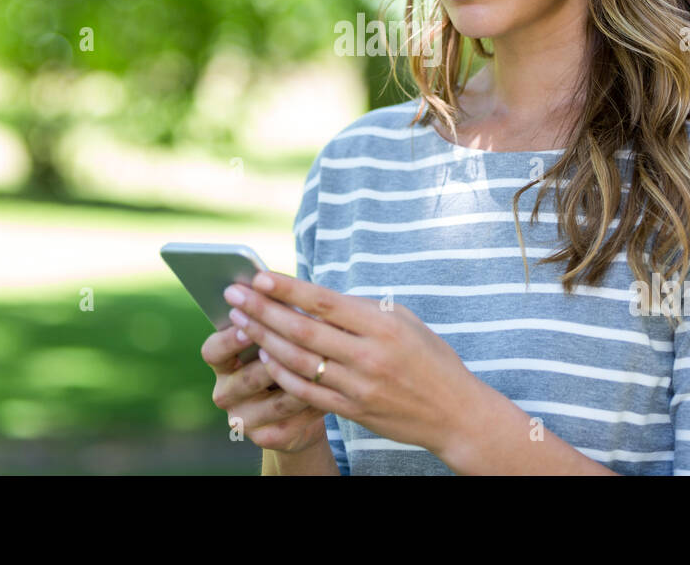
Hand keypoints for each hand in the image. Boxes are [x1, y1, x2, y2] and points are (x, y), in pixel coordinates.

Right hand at [200, 316, 328, 453]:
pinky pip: (289, 422)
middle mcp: (225, 392)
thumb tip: (280, 289)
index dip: (229, 339)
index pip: (212, 350)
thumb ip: (275, 319)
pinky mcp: (264, 438)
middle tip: (293, 347)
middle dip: (270, 362)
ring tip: (322, 367)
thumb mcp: (277, 336)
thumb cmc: (288, 356)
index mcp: (222, 362)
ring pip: (272, 403)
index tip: (247, 324)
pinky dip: (310, 407)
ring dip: (299, 385)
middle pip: (243, 379)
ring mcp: (242, 418)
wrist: (297, 408)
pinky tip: (328, 393)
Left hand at [224, 272, 485, 457]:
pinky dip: (282, 372)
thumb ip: (363, 309)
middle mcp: (370, 355)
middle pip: (303, 330)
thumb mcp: (406, 321)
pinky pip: (307, 390)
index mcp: (384, 325)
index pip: (325, 302)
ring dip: (264, 338)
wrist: (455, 413)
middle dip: (263, 310)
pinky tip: (264, 354)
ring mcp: (359, 385)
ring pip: (299, 360)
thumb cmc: (430, 358)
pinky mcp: (353, 410)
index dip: (288, 288)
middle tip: (234, 294)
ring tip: (240, 320)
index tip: (258, 275)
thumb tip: (316, 296)